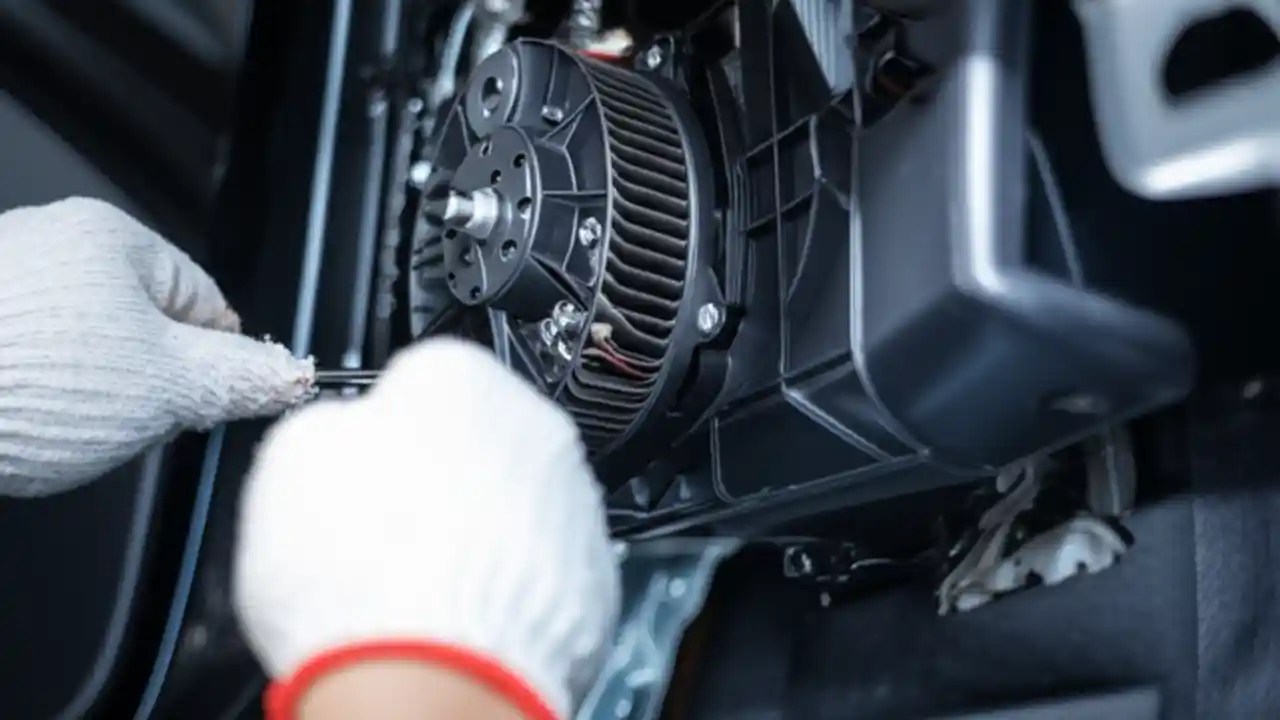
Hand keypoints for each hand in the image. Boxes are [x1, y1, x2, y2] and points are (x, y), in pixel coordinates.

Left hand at [0, 198, 313, 495]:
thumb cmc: (18, 380)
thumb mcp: (169, 387)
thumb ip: (242, 378)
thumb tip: (289, 374)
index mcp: (111, 238)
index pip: (204, 302)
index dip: (212, 361)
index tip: (201, 400)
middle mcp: (47, 243)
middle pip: (139, 327)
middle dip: (141, 383)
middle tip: (126, 420)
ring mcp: (0, 283)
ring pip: (78, 352)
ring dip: (83, 395)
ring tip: (59, 425)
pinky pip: (20, 364)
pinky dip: (25, 399)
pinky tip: (14, 423)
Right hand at [234, 338, 619, 719]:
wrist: (430, 675)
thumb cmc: (358, 570)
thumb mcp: (292, 462)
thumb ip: (331, 425)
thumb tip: (341, 432)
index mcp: (456, 375)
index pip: (420, 376)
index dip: (383, 428)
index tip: (364, 465)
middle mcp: (531, 425)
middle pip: (478, 440)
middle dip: (441, 477)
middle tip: (386, 531)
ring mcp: (573, 500)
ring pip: (518, 501)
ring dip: (483, 529)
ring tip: (421, 583)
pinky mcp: (597, 574)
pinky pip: (549, 564)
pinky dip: (517, 583)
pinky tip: (465, 612)